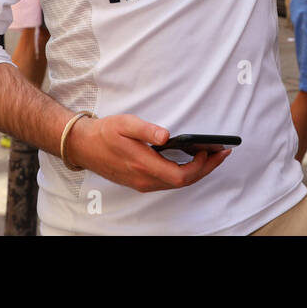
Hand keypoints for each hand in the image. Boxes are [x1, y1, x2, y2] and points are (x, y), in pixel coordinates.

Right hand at [68, 114, 230, 192]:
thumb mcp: (125, 124)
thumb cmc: (105, 133)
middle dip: (206, 168)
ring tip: (212, 155)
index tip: (211, 150)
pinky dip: (184, 172)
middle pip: (184, 182)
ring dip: (197, 171)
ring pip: (177, 183)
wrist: (84, 146)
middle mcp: (145, 180)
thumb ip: (147, 130)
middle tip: (222, 153)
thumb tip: (167, 135)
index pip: (181, 175)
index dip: (201, 166)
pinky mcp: (140, 182)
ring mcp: (142, 183)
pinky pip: (168, 181)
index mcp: (143, 165)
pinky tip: (191, 160)